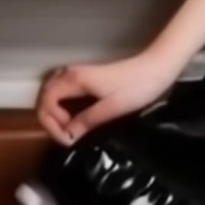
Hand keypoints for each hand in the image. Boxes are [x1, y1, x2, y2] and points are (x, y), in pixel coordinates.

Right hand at [35, 52, 179, 146]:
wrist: (159, 66)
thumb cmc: (138, 86)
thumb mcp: (112, 108)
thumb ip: (87, 121)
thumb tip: (67, 137)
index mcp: (75, 79)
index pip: (46, 102)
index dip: (52, 124)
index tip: (69, 138)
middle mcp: (71, 73)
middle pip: (45, 96)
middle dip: (49, 119)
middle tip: (66, 135)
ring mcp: (79, 73)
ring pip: (52, 92)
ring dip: (54, 112)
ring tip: (68, 129)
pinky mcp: (87, 76)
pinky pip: (63, 90)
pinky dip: (61, 105)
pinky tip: (73, 117)